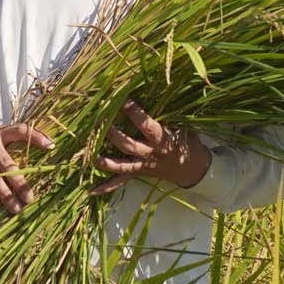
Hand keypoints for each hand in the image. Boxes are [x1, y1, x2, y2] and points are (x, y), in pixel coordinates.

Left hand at [91, 99, 210, 195]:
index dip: (134, 112)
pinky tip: (91, 191)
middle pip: (129, 145)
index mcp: (162, 139)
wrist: (193, 169)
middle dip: (113, 135)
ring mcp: (143, 164)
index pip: (146, 124)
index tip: (121, 99)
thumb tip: (159, 92)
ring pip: (122, 165)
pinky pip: (121, 181)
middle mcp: (150, 153)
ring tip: (90, 157)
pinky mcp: (138, 173)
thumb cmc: (187, 142)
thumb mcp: (183, 126)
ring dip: (106, 162)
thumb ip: (170, 114)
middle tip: (99, 123)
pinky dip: (107, 186)